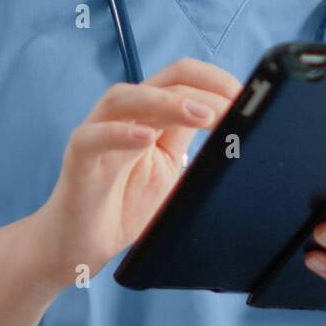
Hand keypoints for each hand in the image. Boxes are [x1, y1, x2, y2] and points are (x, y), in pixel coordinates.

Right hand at [35, 57, 241, 288]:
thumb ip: (191, 145)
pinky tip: (145, 138)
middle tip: (236, 106)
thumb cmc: (122, 206)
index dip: (216, 82)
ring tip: (202, 116)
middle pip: (162, 80)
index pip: (183, 79)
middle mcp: (122, 116)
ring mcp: (96, 134)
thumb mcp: (170, 171)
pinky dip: (119, 133)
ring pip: (125, 98)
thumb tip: (235, 130)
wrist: (77, 246)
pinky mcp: (77, 161)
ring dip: (167, 102)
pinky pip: (92, 137)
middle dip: (203, 88)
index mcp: (148, 114)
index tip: (248, 98)